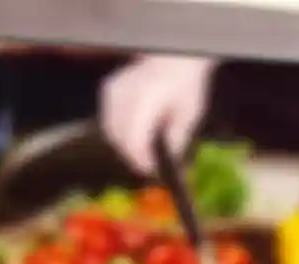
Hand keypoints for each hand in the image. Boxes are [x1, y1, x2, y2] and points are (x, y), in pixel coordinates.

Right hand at [100, 55, 216, 174]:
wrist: (173, 57)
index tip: (150, 170)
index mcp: (148, 98)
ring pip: (110, 130)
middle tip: (146, 165)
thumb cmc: (185, 86)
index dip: (140, 158)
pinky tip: (134, 134)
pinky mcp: (108, 90)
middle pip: (119, 137)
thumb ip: (177, 140)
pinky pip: (109, 120)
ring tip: (142, 152)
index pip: (135, 137)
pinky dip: (119, 131)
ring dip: (124, 145)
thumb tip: (168, 164)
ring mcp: (114, 90)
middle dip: (132, 155)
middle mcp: (126, 93)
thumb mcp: (190, 115)